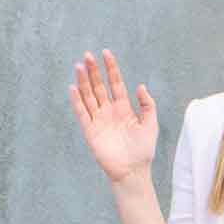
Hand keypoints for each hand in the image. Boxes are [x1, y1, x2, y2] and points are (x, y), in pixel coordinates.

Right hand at [70, 51, 161, 186]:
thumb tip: (141, 86)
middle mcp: (109, 111)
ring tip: (79, 66)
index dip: (111, 69)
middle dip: (93, 71)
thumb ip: (147, 105)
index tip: (106, 53)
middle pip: (99, 87)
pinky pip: (82, 113)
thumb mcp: (150, 124)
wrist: (133, 170)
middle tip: (87, 55)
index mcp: (124, 108)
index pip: (115, 83)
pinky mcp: (90, 130)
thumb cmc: (143, 149)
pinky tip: (73, 88)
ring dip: (83, 82)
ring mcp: (98, 120)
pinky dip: (77, 101)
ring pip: (88, 96)